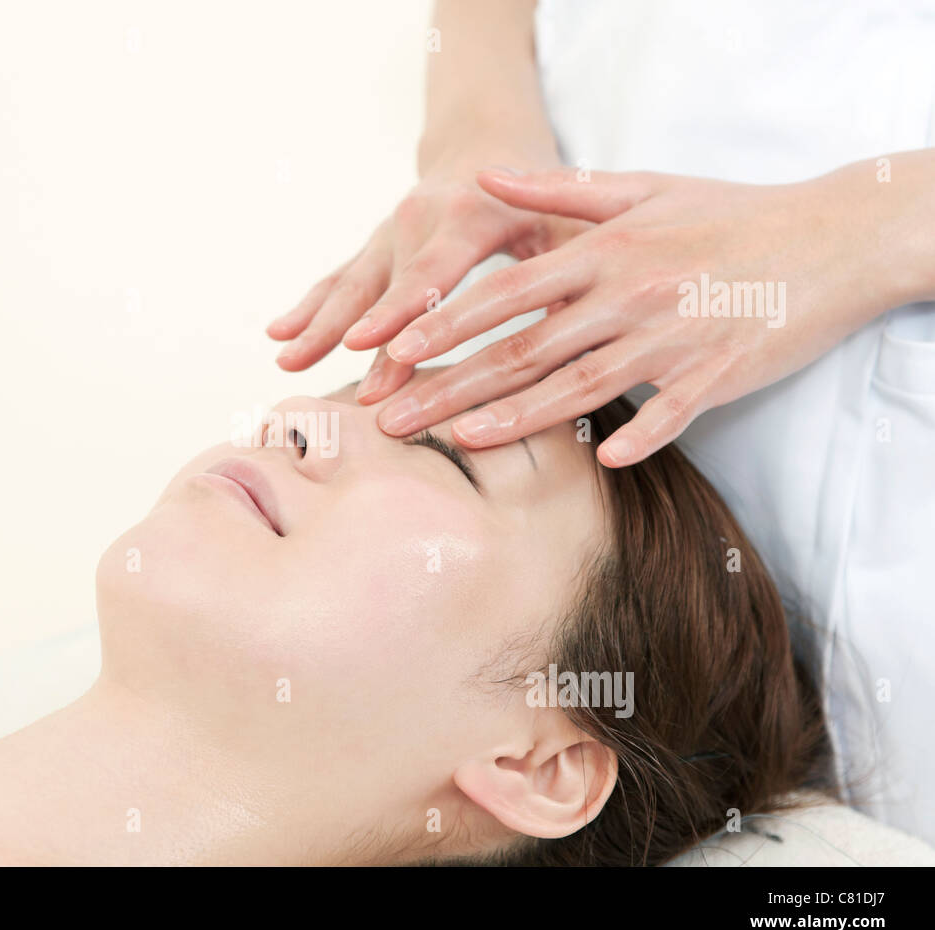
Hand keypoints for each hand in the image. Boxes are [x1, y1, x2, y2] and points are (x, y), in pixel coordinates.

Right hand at [266, 151, 588, 399]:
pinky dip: (308, 306)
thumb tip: (581, 328)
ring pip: (351, 284)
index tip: (384, 349)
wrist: (488, 143)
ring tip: (287, 360)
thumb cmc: (545, 196)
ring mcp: (390, 233)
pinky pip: (337, 279)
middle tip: (353, 390)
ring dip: (319, 325)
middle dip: (364, 340)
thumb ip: (573, 268)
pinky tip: (277, 333)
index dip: (408, 313)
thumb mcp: (572, 221)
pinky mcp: (374, 247)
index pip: (436, 273)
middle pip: (387, 287)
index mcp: (473, 214)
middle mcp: (421, 219)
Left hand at [365, 160, 911, 465]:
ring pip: (580, 385)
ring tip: (457, 442)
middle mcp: (628, 294)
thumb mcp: (642, 187)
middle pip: (524, 349)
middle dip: (451, 385)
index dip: (445, 322)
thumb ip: (557, 188)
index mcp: (604, 251)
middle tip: (392, 416)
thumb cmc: (728, 214)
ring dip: (516, 418)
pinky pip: (672, 411)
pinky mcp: (718, 372)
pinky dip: (641, 435)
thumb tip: (484, 173)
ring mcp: (673, 336)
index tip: (392, 349)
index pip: (506, 292)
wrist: (832, 236)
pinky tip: (602, 461)